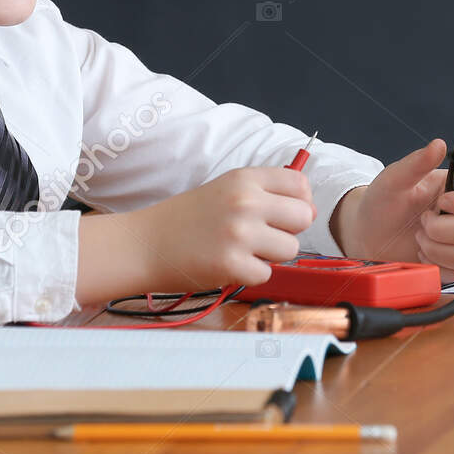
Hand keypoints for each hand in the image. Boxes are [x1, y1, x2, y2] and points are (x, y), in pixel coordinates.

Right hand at [131, 165, 314, 290]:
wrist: (145, 244)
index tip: (284, 213)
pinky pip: (266, 274)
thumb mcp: (225, 188)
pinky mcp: (232, 265)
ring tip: (241, 250)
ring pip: (290, 249)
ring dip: (270, 255)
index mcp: (245, 179)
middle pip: (303, 217)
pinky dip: (249, 274)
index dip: (299, 202)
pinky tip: (227, 264)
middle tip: (261, 236)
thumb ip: (265, 192)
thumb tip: (308, 208)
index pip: (300, 185)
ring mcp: (240, 234)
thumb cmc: (187, 219)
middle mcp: (246, 202)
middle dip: (288, 231)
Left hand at [334, 139, 453, 282]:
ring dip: (432, 248)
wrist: (367, 236)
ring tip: (419, 238)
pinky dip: (433, 266)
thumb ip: (417, 162)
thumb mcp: (394, 179)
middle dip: (437, 228)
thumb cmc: (382, 204)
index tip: (441, 202)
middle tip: (421, 222)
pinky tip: (422, 256)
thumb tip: (439, 144)